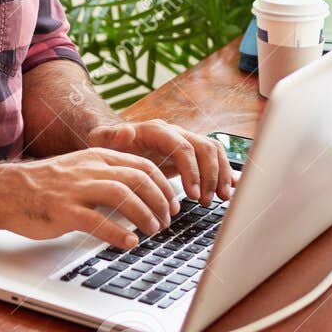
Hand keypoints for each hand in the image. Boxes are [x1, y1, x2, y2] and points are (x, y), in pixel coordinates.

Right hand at [0, 148, 181, 250]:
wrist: (8, 191)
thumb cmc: (46, 185)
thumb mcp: (81, 169)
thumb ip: (107, 175)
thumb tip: (140, 191)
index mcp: (97, 157)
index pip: (143, 165)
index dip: (164, 186)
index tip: (173, 203)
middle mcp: (89, 169)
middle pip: (138, 179)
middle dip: (160, 202)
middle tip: (166, 221)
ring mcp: (76, 189)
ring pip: (123, 195)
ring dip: (144, 215)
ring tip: (152, 231)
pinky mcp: (63, 210)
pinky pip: (97, 220)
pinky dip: (118, 233)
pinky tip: (128, 243)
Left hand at [86, 119, 233, 204]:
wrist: (113, 142)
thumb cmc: (107, 145)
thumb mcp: (102, 140)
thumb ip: (110, 136)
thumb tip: (126, 131)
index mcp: (156, 130)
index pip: (182, 146)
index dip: (191, 170)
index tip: (191, 194)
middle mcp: (174, 133)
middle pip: (203, 147)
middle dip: (210, 175)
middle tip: (206, 201)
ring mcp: (184, 141)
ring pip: (213, 152)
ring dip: (220, 175)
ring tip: (219, 199)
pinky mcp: (190, 154)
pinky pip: (214, 158)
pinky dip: (224, 172)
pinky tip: (230, 188)